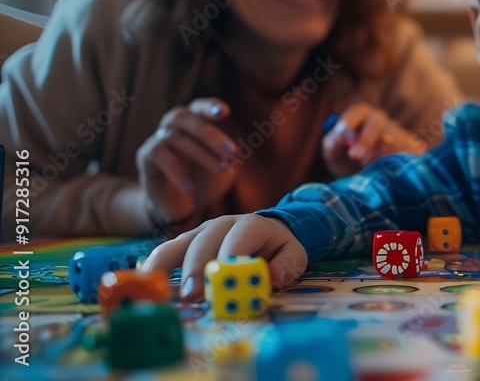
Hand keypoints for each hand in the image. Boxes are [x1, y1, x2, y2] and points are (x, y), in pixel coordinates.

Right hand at [136, 98, 236, 227]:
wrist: (180, 207)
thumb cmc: (205, 181)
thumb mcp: (223, 164)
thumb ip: (228, 149)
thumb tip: (236, 142)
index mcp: (192, 123)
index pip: (198, 106)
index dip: (209, 106)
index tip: (225, 113)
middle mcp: (171, 126)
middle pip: (183, 117)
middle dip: (209, 133)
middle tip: (232, 150)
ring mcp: (156, 140)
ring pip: (174, 137)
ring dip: (202, 155)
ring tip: (221, 170)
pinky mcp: (145, 157)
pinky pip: (158, 154)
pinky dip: (176, 170)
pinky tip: (190, 185)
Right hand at [141, 214, 307, 301]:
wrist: (266, 231)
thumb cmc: (277, 246)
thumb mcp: (294, 254)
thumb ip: (288, 265)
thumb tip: (272, 278)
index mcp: (250, 224)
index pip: (239, 237)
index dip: (230, 255)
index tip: (223, 277)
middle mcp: (222, 224)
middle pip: (205, 242)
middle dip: (197, 268)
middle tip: (192, 295)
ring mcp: (200, 232)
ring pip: (180, 244)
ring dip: (168, 267)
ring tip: (160, 291)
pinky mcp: (186, 242)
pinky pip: (167, 250)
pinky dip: (155, 265)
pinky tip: (145, 281)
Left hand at [322, 102, 426, 176]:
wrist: (369, 182)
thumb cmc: (347, 162)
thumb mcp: (334, 153)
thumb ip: (334, 142)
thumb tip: (343, 135)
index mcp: (362, 117)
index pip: (360, 111)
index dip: (351, 122)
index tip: (344, 138)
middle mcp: (382, 122)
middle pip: (378, 122)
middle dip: (365, 139)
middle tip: (354, 156)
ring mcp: (399, 135)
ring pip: (391, 140)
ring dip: (376, 155)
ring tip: (365, 167)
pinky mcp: (411, 150)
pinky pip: (403, 154)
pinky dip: (391, 164)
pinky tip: (382, 171)